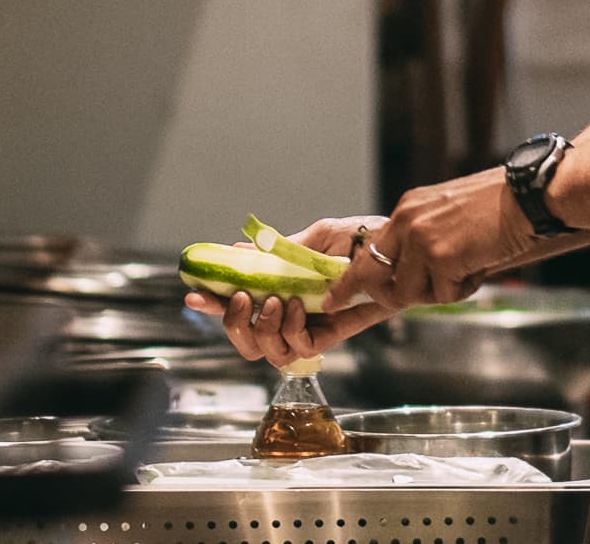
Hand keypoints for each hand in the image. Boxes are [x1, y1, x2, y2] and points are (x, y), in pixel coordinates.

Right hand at [183, 215, 395, 367]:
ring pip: (269, 351)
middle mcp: (289, 313)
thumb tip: (241, 250)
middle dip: (232, 324)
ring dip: (263, 327)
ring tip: (273, 301)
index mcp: (278, 288)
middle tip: (241, 299)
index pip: (237, 305)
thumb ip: (280, 250)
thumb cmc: (360, 240)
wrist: (395, 248)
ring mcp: (309, 327)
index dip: (212, 304)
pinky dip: (292, 330)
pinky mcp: (332, 335)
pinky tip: (296, 306)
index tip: (193, 293)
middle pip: (246, 341)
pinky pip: (301, 348)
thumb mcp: (314, 237)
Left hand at [323, 168, 534, 312]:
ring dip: (437, 291)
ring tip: (465, 268)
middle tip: (383, 300)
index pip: (370, 250)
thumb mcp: (446, 212)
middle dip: (379, 295)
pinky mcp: (441, 258)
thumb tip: (408, 272)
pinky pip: (442, 295)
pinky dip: (463, 289)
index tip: (333, 298)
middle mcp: (407, 223)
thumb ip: (422, 236)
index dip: (351, 279)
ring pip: (408, 293)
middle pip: (375, 275)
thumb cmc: (497, 205)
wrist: (527, 197)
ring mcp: (422, 241)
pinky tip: (479, 265)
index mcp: (408, 209)